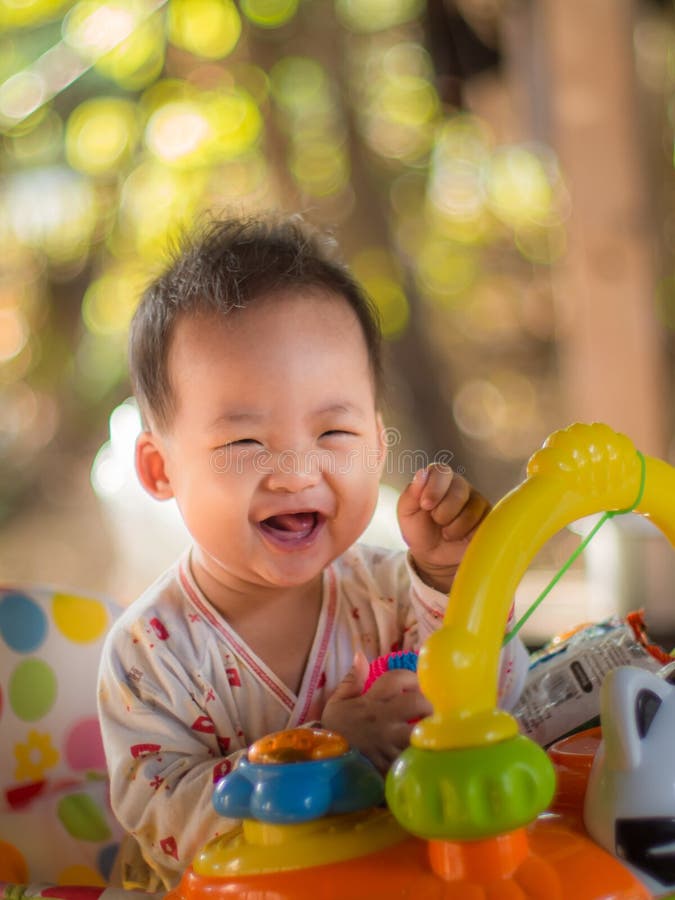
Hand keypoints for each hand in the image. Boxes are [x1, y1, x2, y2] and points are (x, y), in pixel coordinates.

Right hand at [321, 652, 431, 773]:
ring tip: (431, 730)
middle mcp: (383, 719)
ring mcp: (390, 743)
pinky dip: (421, 753)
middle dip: (428, 703)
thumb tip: (360, 656)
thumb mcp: (337, 702)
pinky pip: (414, 757)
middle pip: (417, 703)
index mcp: (371, 701)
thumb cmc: (336, 730)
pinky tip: (423, 751)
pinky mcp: (393, 764)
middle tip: (429, 708)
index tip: (417, 683)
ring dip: (429, 729)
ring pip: (420, 732)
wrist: (326, 763)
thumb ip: (351, 680)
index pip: (397, 679)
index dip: (411, 677)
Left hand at [397, 464, 489, 592]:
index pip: (442, 471)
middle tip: (436, 521)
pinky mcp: (488, 517)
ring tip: (446, 532)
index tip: (426, 506)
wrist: (434, 556)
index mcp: (438, 479)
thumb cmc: (419, 530)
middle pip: (458, 490)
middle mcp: (460, 485)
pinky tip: (460, 537)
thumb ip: (411, 493)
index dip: (434, 489)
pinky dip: (467, 534)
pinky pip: (483, 523)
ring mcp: (477, 501)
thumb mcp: (407, 513)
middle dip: (443, 512)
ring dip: (454, 527)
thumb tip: (422, 473)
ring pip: (471, 509)